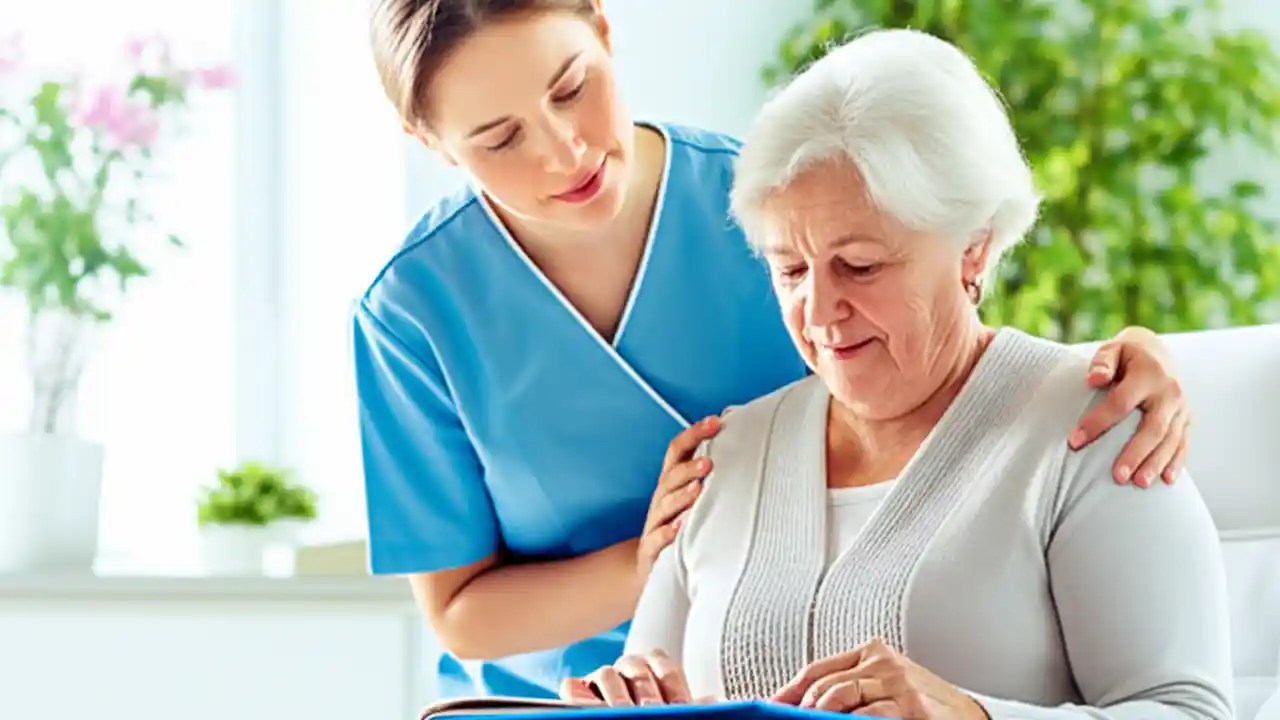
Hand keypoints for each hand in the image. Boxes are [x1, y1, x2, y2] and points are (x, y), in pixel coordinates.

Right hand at [559, 650, 697, 706]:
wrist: (632, 717)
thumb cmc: (657, 714)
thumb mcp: (672, 708)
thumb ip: (686, 705)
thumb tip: (711, 702)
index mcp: (655, 667)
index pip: (665, 667)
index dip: (674, 686)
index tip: (681, 707)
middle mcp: (629, 668)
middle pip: (636, 669)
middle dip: (645, 692)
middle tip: (651, 711)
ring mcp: (602, 678)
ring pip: (606, 674)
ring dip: (616, 694)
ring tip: (623, 712)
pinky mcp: (577, 691)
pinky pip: (573, 687)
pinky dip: (577, 694)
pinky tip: (587, 706)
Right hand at [636, 416, 720, 579]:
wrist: (650, 561)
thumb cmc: (680, 520)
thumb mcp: (691, 493)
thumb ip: (707, 468)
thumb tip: (736, 431)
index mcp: (671, 479)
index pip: (678, 450)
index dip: (694, 434)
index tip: (715, 421)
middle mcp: (662, 497)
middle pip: (671, 476)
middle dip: (689, 467)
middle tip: (710, 462)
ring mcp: (655, 522)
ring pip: (665, 505)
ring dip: (681, 496)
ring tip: (698, 489)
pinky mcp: (652, 548)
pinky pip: (657, 539)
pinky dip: (668, 533)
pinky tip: (680, 528)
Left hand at [772, 639, 987, 719]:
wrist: (973, 719)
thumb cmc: (925, 706)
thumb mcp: (883, 688)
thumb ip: (849, 690)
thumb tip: (802, 706)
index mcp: (872, 654)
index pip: (817, 669)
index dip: (789, 690)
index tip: (771, 706)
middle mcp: (883, 664)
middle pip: (825, 684)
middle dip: (802, 707)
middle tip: (791, 719)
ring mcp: (898, 684)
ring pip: (841, 697)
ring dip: (821, 714)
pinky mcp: (912, 707)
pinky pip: (869, 715)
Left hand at [1070, 326, 1189, 487]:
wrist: (1157, 352)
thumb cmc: (1125, 356)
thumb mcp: (1111, 350)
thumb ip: (1102, 362)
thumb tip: (1094, 379)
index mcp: (1148, 374)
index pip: (1121, 403)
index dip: (1097, 423)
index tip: (1074, 442)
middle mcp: (1169, 392)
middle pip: (1153, 428)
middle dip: (1135, 454)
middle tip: (1117, 477)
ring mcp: (1181, 407)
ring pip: (1170, 440)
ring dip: (1156, 464)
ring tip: (1139, 484)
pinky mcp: (1186, 419)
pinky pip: (1183, 443)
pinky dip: (1176, 462)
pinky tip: (1167, 481)